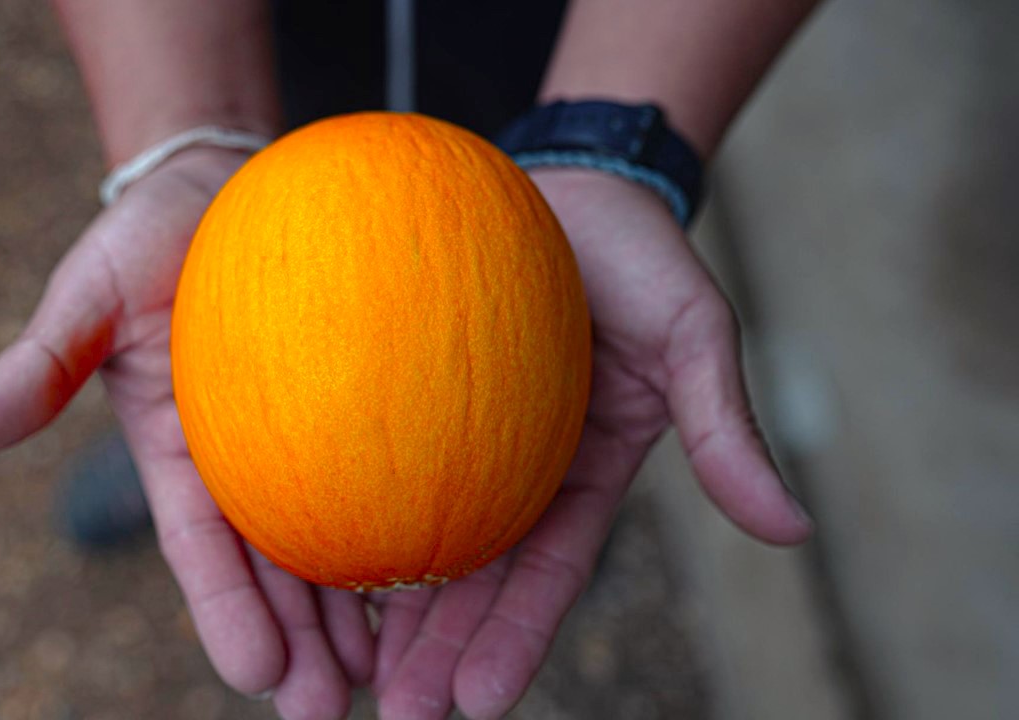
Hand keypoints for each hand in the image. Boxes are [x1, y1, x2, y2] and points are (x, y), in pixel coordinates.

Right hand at [0, 148, 371, 718]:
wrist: (220, 185)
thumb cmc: (145, 237)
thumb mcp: (85, 294)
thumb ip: (35, 367)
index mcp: (178, 453)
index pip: (203, 548)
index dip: (227, 612)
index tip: (256, 675)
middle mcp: (243, 461)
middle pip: (276, 566)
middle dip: (300, 644)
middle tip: (333, 707)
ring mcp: (298, 436)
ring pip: (334, 536)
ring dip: (359, 611)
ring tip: (390, 676)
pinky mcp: (351, 402)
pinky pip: (387, 461)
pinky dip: (409, 515)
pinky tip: (451, 568)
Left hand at [369, 170, 813, 718]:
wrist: (567, 180)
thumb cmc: (639, 254)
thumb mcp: (696, 335)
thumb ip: (728, 431)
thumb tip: (794, 531)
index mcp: (582, 474)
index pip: (547, 574)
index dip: (513, 639)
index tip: (478, 703)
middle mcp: (515, 471)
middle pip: (468, 579)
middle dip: (434, 654)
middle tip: (395, 715)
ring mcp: (459, 437)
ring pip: (409, 535)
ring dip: (377, 609)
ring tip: (340, 676)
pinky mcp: (406, 397)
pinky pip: (364, 457)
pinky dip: (336, 508)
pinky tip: (295, 560)